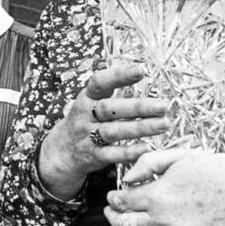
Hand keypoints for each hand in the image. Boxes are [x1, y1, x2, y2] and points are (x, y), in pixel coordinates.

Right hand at [37, 63, 169, 199]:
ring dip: (139, 128)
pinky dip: (129, 152)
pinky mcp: (92, 156)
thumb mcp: (90, 102)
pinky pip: (111, 154)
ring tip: (164, 124)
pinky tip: (147, 148)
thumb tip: (142, 69)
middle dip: (137, 107)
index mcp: (86, 98)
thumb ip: (109, 89)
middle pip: (109, 109)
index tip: (141, 70)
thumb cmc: (85, 121)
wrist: (60, 152)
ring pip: (113, 131)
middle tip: (163, 106)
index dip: (119, 75)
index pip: (99, 83)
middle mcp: (85, 115)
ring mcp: (87, 136)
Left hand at [104, 149, 224, 225]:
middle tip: (111, 212)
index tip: (113, 195)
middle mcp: (163, 221)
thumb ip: (147, 163)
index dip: (113, 198)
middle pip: (125, 225)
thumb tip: (127, 180)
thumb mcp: (179, 156)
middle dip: (113, 217)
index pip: (121, 202)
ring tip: (129, 224)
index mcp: (157, 196)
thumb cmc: (213, 171)